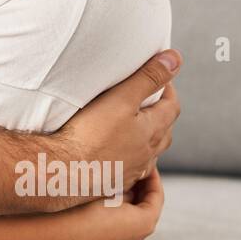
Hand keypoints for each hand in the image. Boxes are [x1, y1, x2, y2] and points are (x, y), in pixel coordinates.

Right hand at [54, 50, 180, 199]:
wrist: (65, 171)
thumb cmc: (91, 135)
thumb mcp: (121, 98)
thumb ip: (148, 78)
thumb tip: (175, 59)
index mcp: (153, 131)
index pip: (172, 106)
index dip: (168, 89)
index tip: (158, 79)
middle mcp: (148, 153)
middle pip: (164, 130)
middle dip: (160, 112)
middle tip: (148, 99)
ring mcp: (132, 169)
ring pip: (149, 151)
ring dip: (147, 137)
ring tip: (134, 125)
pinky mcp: (115, 180)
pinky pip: (132, 166)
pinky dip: (131, 155)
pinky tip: (118, 152)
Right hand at [66, 167, 164, 239]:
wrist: (61, 232)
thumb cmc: (86, 209)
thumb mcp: (112, 189)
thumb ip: (130, 184)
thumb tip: (135, 178)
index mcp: (146, 222)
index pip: (157, 194)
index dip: (152, 175)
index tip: (146, 161)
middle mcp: (142, 235)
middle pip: (149, 204)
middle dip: (144, 185)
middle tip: (137, 166)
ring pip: (138, 212)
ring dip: (134, 194)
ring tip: (124, 175)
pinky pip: (128, 219)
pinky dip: (126, 205)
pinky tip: (114, 191)